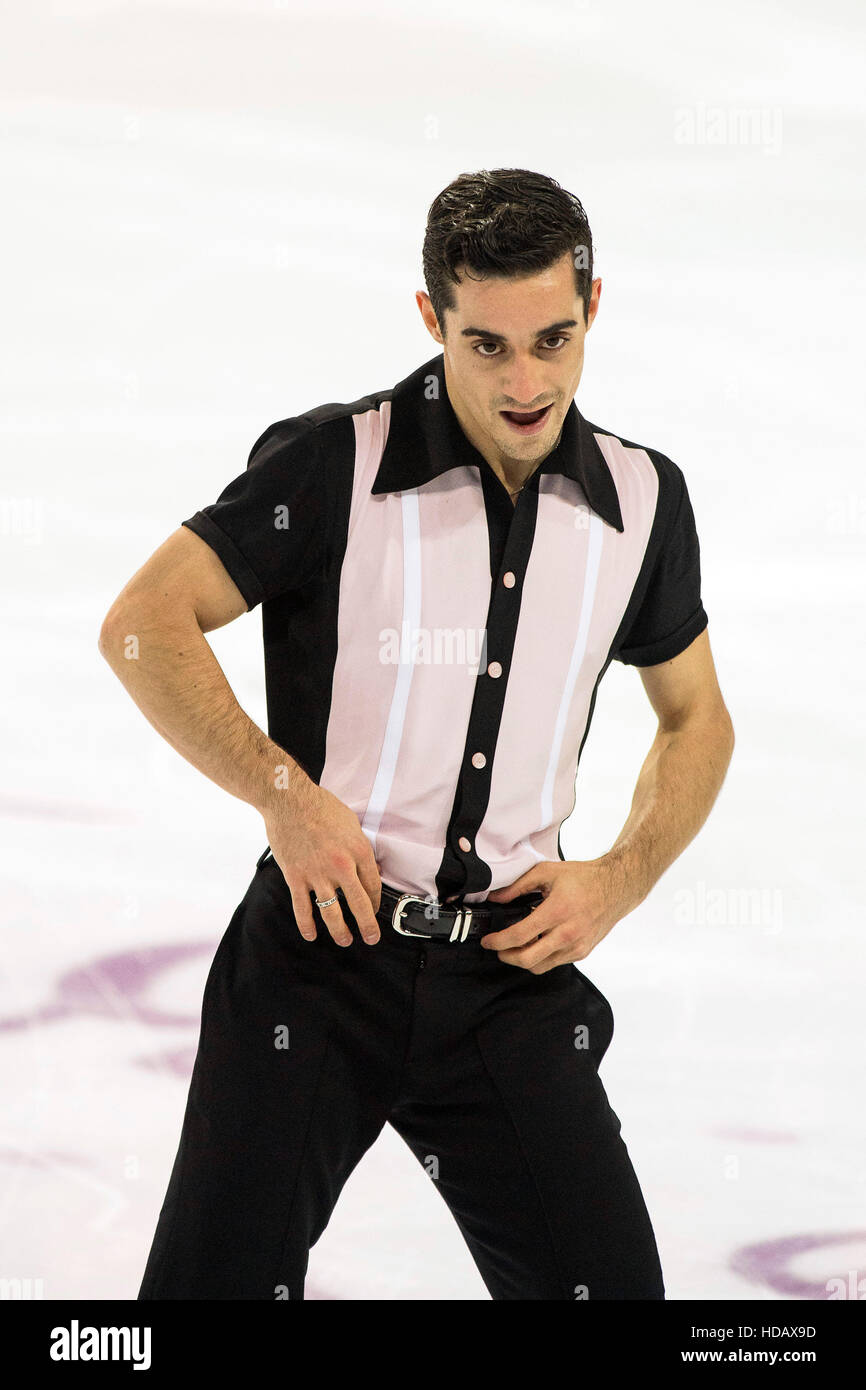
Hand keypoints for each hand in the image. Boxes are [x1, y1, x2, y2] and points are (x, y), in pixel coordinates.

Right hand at [263, 783, 381, 945]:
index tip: (374, 909)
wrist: (289, 800)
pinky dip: (306, 925)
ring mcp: (317, 874)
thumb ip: (360, 846)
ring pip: (332, 912)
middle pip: (359, 904)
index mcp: (358, 851)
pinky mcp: (296, 877)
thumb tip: (368, 866)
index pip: (373, 885)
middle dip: (368, 926)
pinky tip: (310, 935)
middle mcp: (341, 866)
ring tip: (345, 940)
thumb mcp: (351, 823)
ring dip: (339, 931)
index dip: (376, 902)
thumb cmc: (320, 806)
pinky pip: (302, 908)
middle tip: (371, 938)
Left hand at [481, 858, 631, 972]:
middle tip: (498, 948)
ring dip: (522, 959)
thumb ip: (518, 886)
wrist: (616, 887)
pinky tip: (537, 943)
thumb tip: (495, 898)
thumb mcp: (547, 872)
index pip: (520, 936)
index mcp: (557, 911)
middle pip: (527, 959)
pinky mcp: (582, 952)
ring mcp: (577, 946)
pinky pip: (554, 963)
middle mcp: (568, 933)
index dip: (498, 942)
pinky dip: (540, 957)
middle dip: (506, 956)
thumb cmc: (583, 878)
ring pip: (540, 966)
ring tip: (516, 946)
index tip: (488, 941)